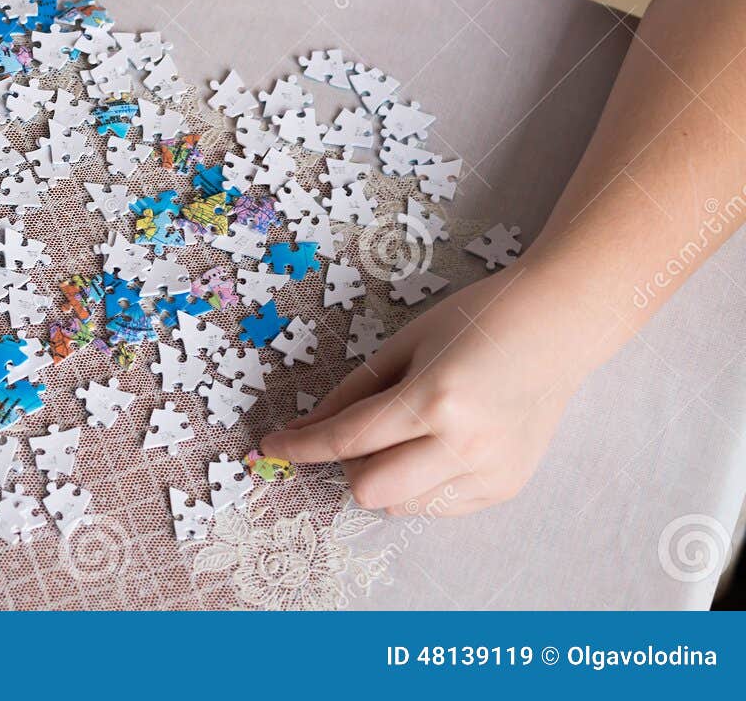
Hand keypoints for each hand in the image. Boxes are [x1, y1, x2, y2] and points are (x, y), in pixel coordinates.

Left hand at [258, 268, 590, 516]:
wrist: (557, 326)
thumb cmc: (478, 321)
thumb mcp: (405, 343)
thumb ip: (354, 391)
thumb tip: (310, 428)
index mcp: (435, 398)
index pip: (350, 438)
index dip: (302, 445)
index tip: (271, 446)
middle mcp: (465, 444)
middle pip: (371, 489)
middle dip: (347, 467)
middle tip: (358, 434)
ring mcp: (490, 471)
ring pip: (403, 506)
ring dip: (384, 478)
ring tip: (404, 435)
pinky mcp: (507, 486)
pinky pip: (438, 506)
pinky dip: (420, 483)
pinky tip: (435, 445)